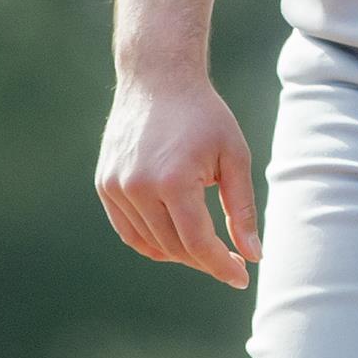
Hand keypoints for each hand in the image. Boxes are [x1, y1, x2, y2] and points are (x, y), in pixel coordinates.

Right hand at [96, 71, 260, 288]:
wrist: (158, 79)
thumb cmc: (204, 115)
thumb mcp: (234, 156)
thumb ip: (242, 208)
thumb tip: (253, 255)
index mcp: (173, 181)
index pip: (197, 243)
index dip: (221, 265)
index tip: (242, 278)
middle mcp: (137, 188)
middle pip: (174, 247)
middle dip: (205, 260)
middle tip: (231, 259)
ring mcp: (115, 187)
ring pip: (150, 243)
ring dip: (179, 253)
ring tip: (206, 246)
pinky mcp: (104, 184)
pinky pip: (128, 230)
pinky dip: (152, 241)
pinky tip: (176, 238)